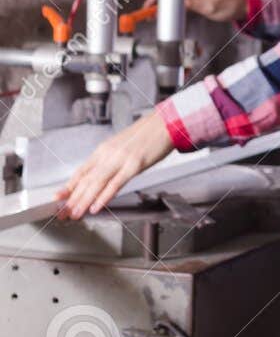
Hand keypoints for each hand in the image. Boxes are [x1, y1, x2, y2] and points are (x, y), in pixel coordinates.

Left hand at [55, 111, 173, 219]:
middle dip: (73, 199)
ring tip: (75, 213)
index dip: (69, 187)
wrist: (165, 123)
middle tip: (63, 212)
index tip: (59, 198)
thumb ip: (110, 161)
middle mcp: (108, 154)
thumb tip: (100, 176)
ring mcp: (120, 159)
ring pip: (96, 183)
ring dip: (84, 201)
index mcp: (104, 150)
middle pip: (86, 179)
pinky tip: (96, 206)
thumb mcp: (122, 147)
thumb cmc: (147, 135)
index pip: (81, 171)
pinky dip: (104, 197)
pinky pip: (115, 183)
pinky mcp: (134, 164)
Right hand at [146, 0, 245, 22]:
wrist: (240, 5)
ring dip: (165, 4)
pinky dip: (174, 5)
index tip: (148, 6)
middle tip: (150, 14)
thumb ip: (189, 4)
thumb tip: (174, 3)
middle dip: (158, 1)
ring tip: (156, 15)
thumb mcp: (206, 6)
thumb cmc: (227, 4)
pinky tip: (169, 13)